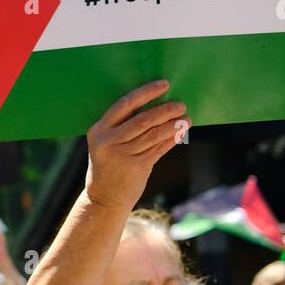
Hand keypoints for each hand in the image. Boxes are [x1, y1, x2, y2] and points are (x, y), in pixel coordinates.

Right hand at [83, 81, 187, 210]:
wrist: (104, 199)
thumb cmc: (109, 165)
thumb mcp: (106, 144)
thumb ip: (123, 127)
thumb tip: (157, 106)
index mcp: (98, 130)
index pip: (125, 105)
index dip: (146, 93)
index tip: (164, 85)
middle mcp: (108, 142)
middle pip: (143, 119)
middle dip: (165, 110)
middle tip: (180, 104)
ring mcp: (122, 155)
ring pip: (154, 134)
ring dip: (173, 124)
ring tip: (186, 118)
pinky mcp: (136, 167)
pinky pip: (159, 149)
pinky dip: (172, 139)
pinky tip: (182, 132)